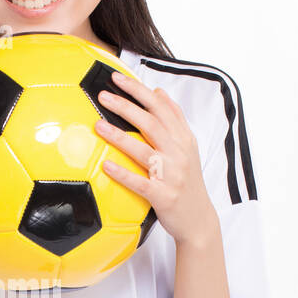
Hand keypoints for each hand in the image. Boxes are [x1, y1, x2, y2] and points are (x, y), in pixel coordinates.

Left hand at [96, 71, 217, 246]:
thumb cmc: (187, 182)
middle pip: (151, 123)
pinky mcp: (164, 196)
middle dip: (126, 106)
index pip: (161, 107)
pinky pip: (140, 183)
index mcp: (183, 139)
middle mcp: (179, 153)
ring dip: (119, 136)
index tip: (117, 78)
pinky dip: (123, 174)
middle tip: (103, 95)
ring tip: (98, 125)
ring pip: (144, 150)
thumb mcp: (187, 147)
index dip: (139, 91)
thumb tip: (158, 91)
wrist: (199, 219)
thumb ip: (174, 120)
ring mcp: (172, 175)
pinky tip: (106, 166)